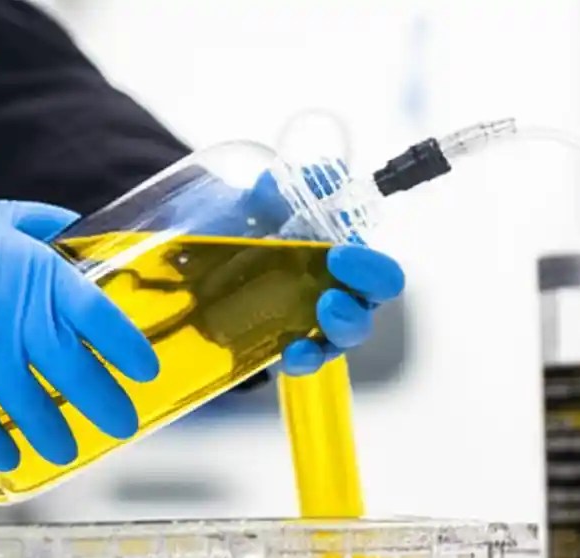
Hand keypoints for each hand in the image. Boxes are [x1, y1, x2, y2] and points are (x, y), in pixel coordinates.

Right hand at [0, 181, 158, 471]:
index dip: (130, 350)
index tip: (146, 370)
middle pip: (80, 376)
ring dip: (58, 437)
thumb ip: (44, 225)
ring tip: (68, 449)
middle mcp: (19, 322)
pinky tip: (11, 458)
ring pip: (36, 412)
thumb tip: (78, 230)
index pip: (103, 320)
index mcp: (38, 276)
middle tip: (124, 424)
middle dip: (108, 406)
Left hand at [165, 164, 404, 376]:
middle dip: (357, 304)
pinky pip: (306, 359)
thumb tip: (302, 175)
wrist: (200, 260)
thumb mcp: (257, 203)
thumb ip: (280, 189)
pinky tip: (290, 351)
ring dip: (337, 331)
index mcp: (344, 258)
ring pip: (344, 337)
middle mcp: (340, 292)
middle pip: (368, 308)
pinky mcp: (288, 346)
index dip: (371, 267)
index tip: (339, 254)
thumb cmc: (244, 229)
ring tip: (317, 318)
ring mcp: (316, 324)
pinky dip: (303, 357)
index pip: (380, 272)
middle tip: (329, 297)